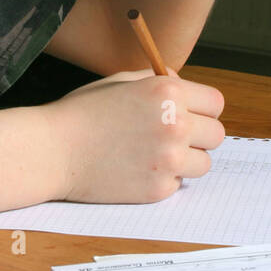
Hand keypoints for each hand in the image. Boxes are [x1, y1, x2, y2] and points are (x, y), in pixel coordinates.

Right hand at [43, 70, 226, 203]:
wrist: (53, 150)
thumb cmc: (83, 112)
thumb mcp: (123, 81)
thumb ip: (160, 81)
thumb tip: (184, 85)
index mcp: (169, 92)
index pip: (216, 103)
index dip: (203, 108)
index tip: (191, 114)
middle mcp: (176, 125)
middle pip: (217, 135)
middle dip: (199, 135)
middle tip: (173, 136)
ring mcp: (168, 160)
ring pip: (204, 163)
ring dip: (186, 160)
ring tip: (156, 154)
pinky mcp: (158, 189)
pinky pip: (179, 184)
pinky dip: (164, 179)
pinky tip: (138, 169)